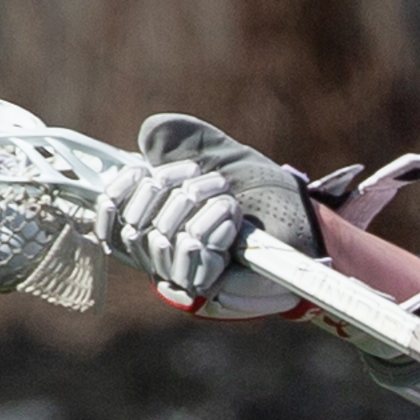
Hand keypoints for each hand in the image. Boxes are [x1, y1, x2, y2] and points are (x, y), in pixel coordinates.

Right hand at [98, 114, 322, 315]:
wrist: (309, 224)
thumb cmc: (268, 197)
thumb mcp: (224, 158)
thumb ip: (186, 141)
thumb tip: (149, 132)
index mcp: (158, 224)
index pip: (109, 217)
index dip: (117, 192)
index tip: (142, 168)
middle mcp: (161, 254)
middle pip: (133, 223)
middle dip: (171, 189)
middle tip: (214, 182)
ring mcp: (180, 274)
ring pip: (160, 235)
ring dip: (201, 205)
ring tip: (231, 202)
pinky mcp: (204, 287)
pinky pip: (187, 248)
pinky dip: (213, 225)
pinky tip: (234, 225)